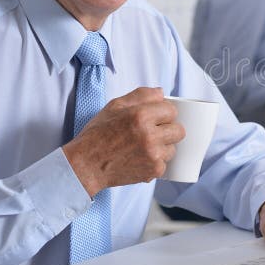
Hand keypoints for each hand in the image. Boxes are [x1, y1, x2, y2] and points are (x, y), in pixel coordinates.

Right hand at [63, 87, 184, 196]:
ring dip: (162, 147)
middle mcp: (150, 136)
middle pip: (179, 130)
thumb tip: (161, 93)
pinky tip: (138, 159)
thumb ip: (141, 95)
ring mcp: (153, 155)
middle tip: (152, 132)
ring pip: (172, 148)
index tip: (155, 118)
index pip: (172, 110)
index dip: (163, 113)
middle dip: (167, 130)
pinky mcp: (153, 171)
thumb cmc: (97, 134)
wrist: (85, 165)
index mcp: (141, 115)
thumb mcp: (114, 106)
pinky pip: (164, 163)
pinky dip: (154, 162)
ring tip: (142, 147)